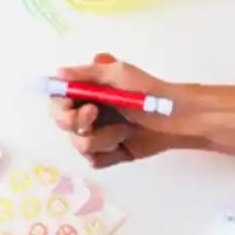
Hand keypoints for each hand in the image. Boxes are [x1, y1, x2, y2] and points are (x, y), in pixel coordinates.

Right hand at [49, 53, 203, 167]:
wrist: (177, 117)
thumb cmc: (148, 90)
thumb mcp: (119, 73)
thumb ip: (87, 73)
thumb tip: (58, 74)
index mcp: (86, 93)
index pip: (57, 100)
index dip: (59, 105)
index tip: (70, 105)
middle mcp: (86, 115)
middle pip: (62, 124)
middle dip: (78, 121)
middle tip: (95, 113)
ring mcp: (97, 136)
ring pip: (80, 144)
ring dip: (103, 136)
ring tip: (125, 128)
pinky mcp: (109, 154)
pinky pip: (95, 161)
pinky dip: (108, 153)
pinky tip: (124, 143)